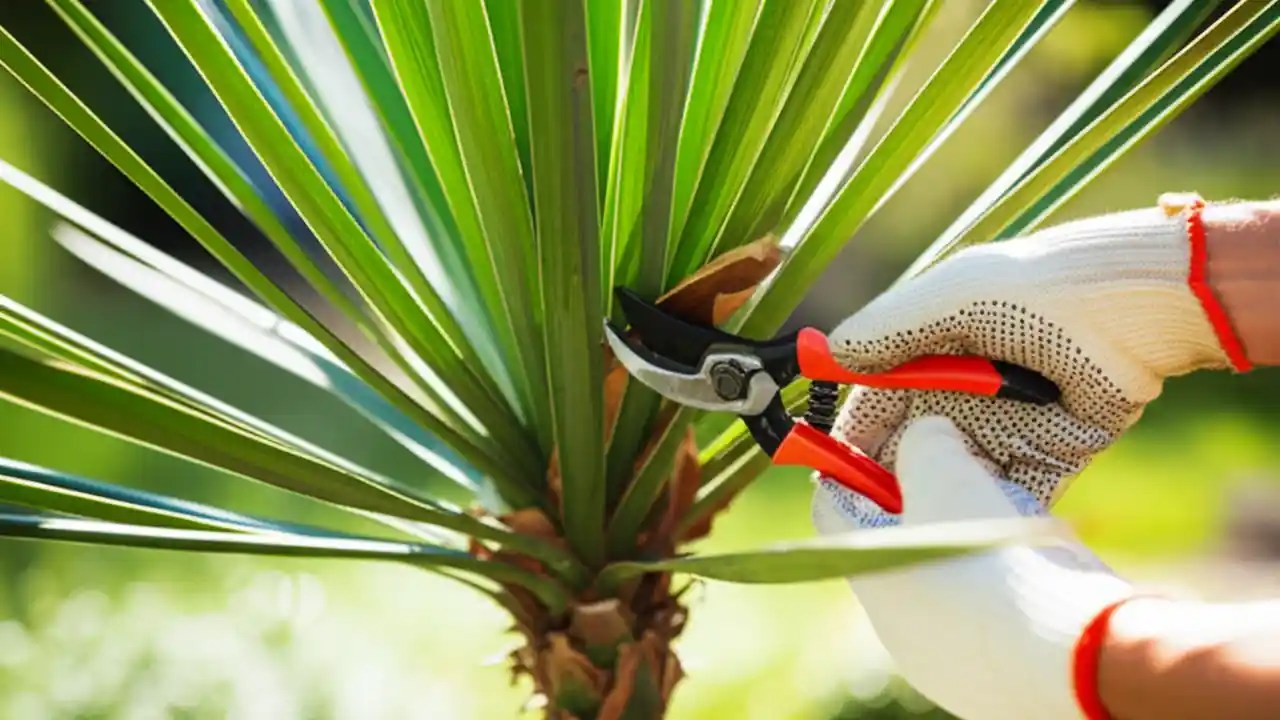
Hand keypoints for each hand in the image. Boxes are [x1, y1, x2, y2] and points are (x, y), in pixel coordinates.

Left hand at [813, 416, 1132, 719]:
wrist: (1076, 654)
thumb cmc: (993, 560)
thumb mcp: (947, 471)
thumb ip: (925, 443)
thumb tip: (926, 436)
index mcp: (868, 575)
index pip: (834, 507)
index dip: (854, 467)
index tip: (882, 446)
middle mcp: (894, 623)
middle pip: (894, 541)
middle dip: (927, 500)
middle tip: (965, 477)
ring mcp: (939, 654)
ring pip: (943, 576)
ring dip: (971, 538)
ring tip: (1010, 520)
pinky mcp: (988, 673)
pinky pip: (985, 612)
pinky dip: (1004, 581)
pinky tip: (1037, 566)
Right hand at [823, 196, 1247, 511]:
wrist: (1136, 308)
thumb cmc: (1036, 289)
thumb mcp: (950, 297)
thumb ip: (886, 329)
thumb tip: (822, 355)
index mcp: (931, 352)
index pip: (875, 404)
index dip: (852, 437)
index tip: (831, 471)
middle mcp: (962, 391)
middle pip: (909, 450)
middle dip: (891, 481)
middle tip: (877, 512)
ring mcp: (1005, 426)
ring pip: (954, 478)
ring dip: (940, 499)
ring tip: (928, 520)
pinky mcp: (1049, 454)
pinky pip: (1011, 495)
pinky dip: (992, 511)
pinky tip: (975, 526)